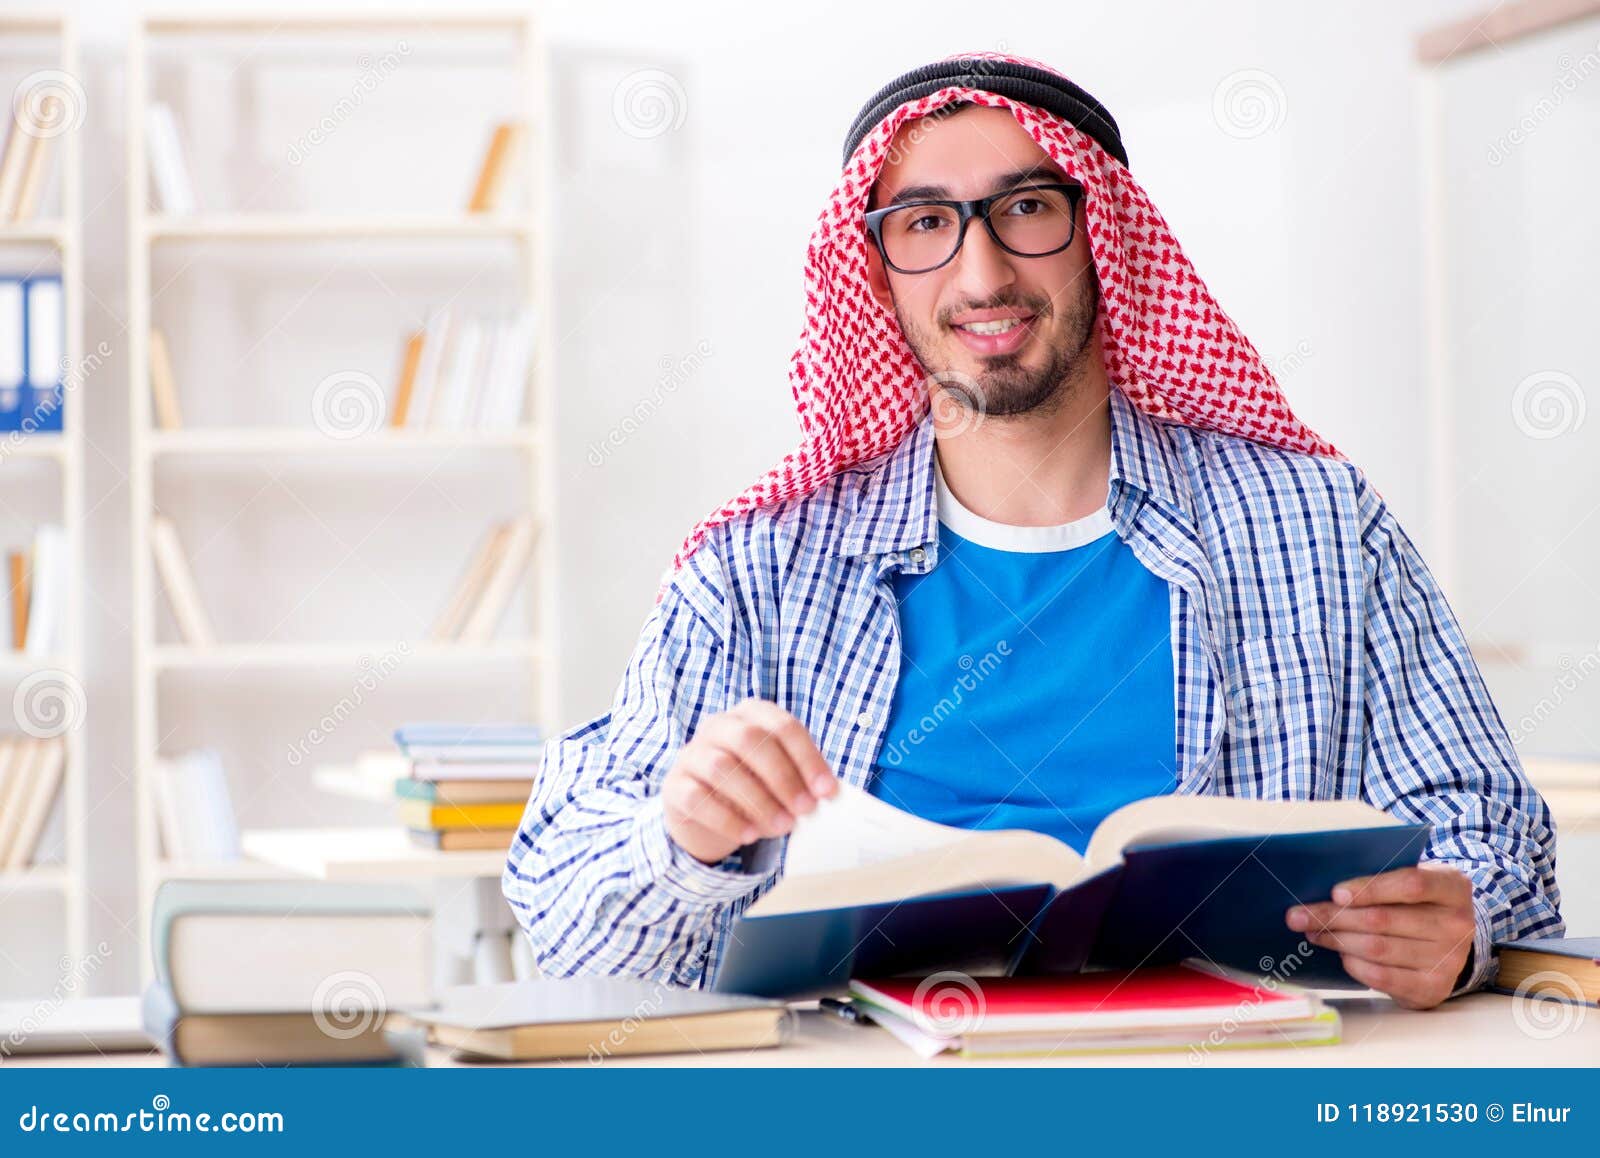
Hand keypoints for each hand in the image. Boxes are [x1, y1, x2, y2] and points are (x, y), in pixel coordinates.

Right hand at [661, 698, 837, 865]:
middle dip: (783, 777)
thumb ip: (799, 781)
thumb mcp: (776, 778)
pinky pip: (698, 798)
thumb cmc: (750, 787)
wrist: (702, 811)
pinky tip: (749, 835)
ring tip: (782, 827)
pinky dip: (727, 819)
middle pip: (750, 739)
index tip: (827, 791)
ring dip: (758, 801)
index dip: (808, 758)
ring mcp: (692, 753)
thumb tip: (827, 796)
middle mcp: (718, 725)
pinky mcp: (674, 784)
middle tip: (805, 810)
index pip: (783, 726)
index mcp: (751, 715)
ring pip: (722, 767)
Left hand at [1285, 863, 1476, 1009]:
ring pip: (1377, 948)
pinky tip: (1340, 954)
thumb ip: (1382, 877)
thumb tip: (1324, 886)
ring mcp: (1449, 960)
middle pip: (1383, 920)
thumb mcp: (1413, 880)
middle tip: (1298, 916)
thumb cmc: (1419, 902)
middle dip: (1333, 917)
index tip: (1335, 892)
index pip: (1410, 884)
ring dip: (1336, 941)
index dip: (1369, 888)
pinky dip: (1354, 964)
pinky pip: (1382, 977)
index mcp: (1452, 887)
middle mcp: (1457, 924)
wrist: (1453, 941)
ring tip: (1313, 933)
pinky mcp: (1433, 988)